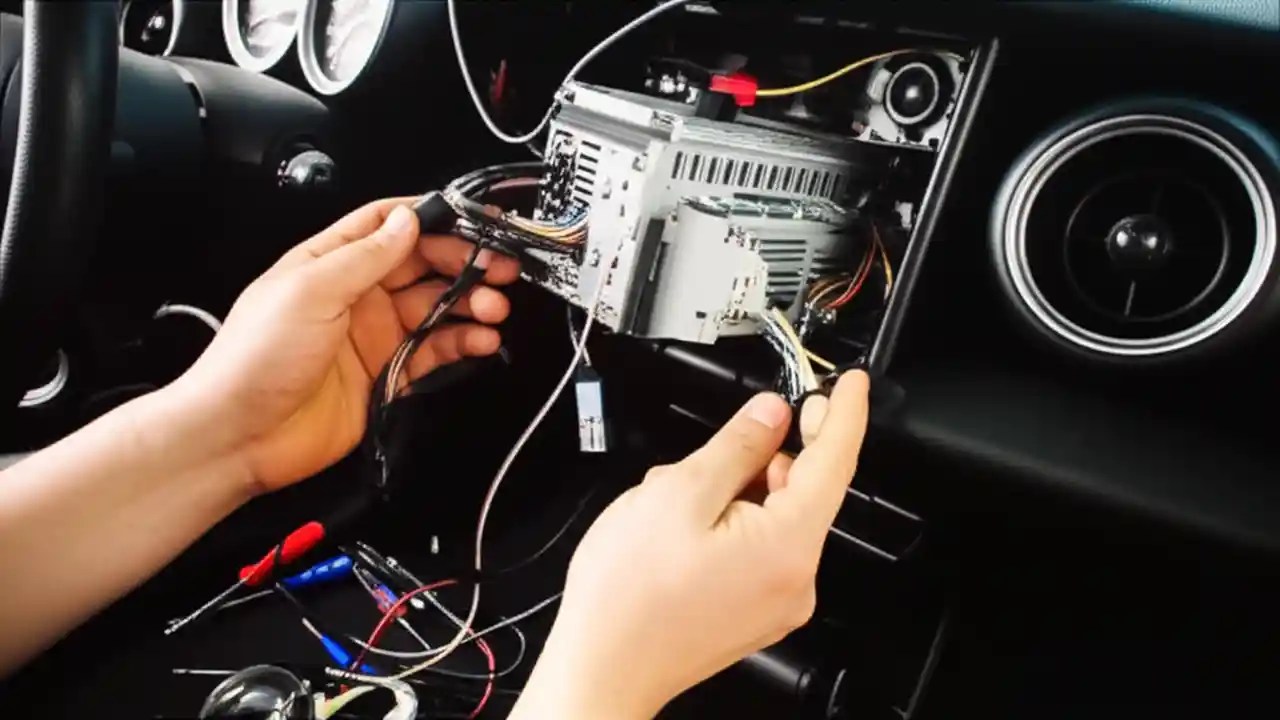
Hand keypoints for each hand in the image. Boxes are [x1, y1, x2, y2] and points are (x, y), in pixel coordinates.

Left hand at [172, 198, 519, 493]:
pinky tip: (481, 340)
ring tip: (494, 308)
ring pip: (436, 308)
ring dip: (469, 303)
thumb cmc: (255, 358)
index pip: (388, 225)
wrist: (239, 435)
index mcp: (330, 263)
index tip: (474, 219)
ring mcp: (373, 336)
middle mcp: (356, 295)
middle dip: (464, 262)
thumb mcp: (310, 291)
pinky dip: (462, 344)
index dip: (432, 217)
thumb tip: (407, 220)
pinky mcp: (386, 376)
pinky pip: (434, 352)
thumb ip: (365, 256)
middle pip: (423, 265)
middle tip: (498, 267)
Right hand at [511, 373, 870, 719]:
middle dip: (769, 455)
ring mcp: (776, 601)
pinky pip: (760, 548)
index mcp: (788, 546)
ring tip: (681, 493)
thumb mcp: (680, 493)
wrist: (603, 668)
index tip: (851, 383)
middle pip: (803, 491)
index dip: (845, 413)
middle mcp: (795, 580)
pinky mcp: (754, 612)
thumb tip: (772, 414)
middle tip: (743, 429)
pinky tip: (687, 523)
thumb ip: (737, 446)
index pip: (836, 462)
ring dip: (739, 489)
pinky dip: (733, 522)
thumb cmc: (629, 596)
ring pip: (775, 518)